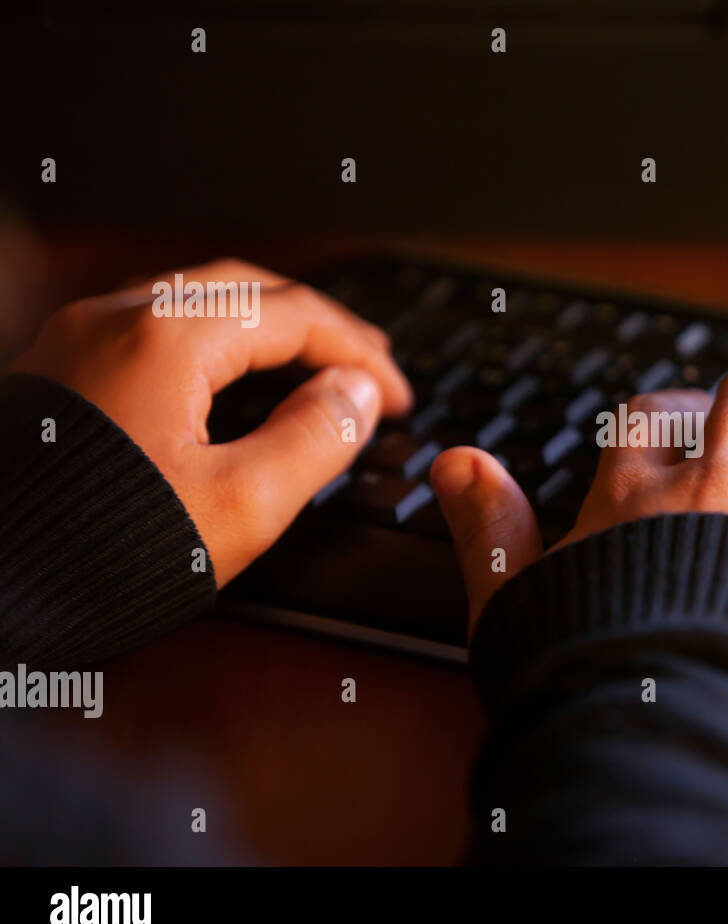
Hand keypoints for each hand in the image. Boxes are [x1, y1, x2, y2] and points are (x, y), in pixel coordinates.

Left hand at [8, 259, 411, 585]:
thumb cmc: (94, 554)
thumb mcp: (238, 508)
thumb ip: (313, 439)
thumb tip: (355, 396)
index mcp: (165, 340)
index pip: (295, 317)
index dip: (360, 355)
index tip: (396, 399)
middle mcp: (116, 319)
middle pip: (248, 288)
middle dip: (318, 324)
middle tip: (366, 367)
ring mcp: (76, 339)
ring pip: (197, 299)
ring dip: (266, 324)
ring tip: (311, 364)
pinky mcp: (56, 371)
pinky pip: (153, 326)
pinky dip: (216, 339)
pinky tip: (232, 377)